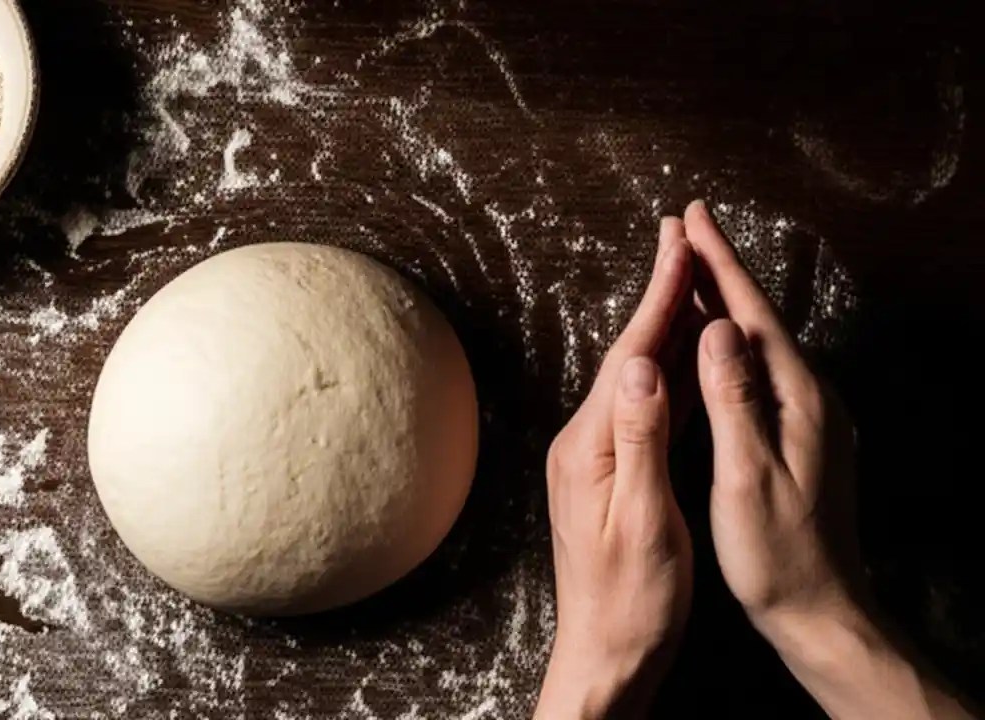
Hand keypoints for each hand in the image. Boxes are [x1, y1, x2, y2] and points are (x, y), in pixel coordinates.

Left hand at [535, 218, 693, 719]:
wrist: (606, 652)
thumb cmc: (632, 601)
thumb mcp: (645, 522)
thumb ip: (642, 441)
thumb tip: (643, 366)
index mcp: (590, 448)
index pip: (630, 357)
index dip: (659, 299)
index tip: (679, 246)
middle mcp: (582, 443)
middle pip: (627, 356)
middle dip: (657, 296)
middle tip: (678, 238)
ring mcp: (592, 458)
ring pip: (634, 378)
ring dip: (662, 328)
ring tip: (687, 282)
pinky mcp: (607, 474)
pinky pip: (641, 409)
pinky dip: (666, 375)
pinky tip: (685, 362)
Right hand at [684, 199, 860, 631]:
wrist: (820, 608)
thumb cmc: (777, 552)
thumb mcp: (747, 477)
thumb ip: (734, 401)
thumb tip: (717, 329)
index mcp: (798, 400)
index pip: (751, 315)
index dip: (720, 263)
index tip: (692, 218)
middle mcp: (809, 397)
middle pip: (757, 317)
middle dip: (718, 268)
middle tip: (684, 225)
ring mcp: (807, 415)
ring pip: (756, 341)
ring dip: (721, 300)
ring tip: (688, 267)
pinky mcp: (798, 434)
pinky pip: (757, 369)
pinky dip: (726, 341)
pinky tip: (707, 340)